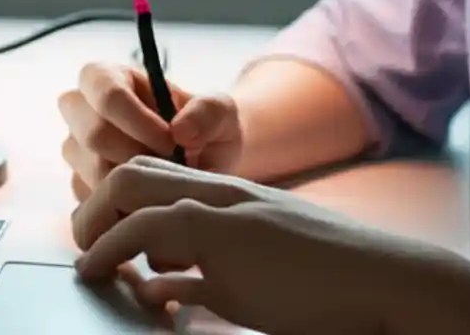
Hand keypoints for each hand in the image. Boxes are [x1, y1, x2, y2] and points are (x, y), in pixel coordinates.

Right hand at [58, 62, 241, 200]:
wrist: (204, 159)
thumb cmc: (205, 127)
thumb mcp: (220, 111)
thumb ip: (208, 112)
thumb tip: (180, 131)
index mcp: (104, 77)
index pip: (105, 92)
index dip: (139, 120)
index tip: (172, 141)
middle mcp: (79, 110)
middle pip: (94, 135)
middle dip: (139, 154)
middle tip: (173, 163)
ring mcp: (75, 149)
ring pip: (95, 172)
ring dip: (137, 181)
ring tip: (167, 177)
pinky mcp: (79, 185)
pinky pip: (97, 201)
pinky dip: (129, 203)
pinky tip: (153, 195)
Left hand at [71, 156, 469, 334]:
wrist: (387, 278)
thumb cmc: (326, 266)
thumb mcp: (261, 247)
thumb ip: (210, 257)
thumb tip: (159, 283)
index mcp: (227, 188)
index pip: (146, 168)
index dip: (108, 195)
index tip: (94, 228)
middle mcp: (222, 199)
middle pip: (128, 178)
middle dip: (90, 210)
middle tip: (82, 244)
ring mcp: (229, 232)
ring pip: (139, 215)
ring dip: (100, 243)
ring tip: (90, 270)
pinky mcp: (238, 273)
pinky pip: (170, 272)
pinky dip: (141, 285)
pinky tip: (140, 301)